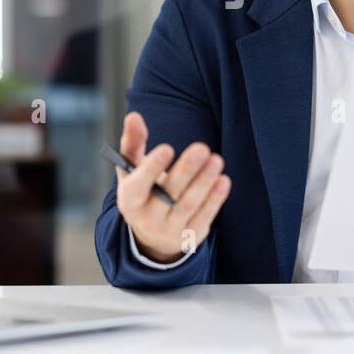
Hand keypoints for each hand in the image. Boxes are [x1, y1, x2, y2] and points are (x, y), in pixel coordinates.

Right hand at [115, 111, 231, 263]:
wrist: (152, 235)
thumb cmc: (142, 191)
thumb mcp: (132, 170)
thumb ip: (133, 143)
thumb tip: (133, 116)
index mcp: (130, 200)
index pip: (138, 186)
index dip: (151, 168)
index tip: (167, 148)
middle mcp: (148, 218)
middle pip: (169, 194)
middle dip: (186, 171)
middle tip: (202, 148)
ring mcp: (170, 230)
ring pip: (189, 204)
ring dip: (204, 181)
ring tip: (216, 160)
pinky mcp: (190, 236)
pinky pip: (204, 216)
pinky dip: (215, 199)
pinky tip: (223, 180)